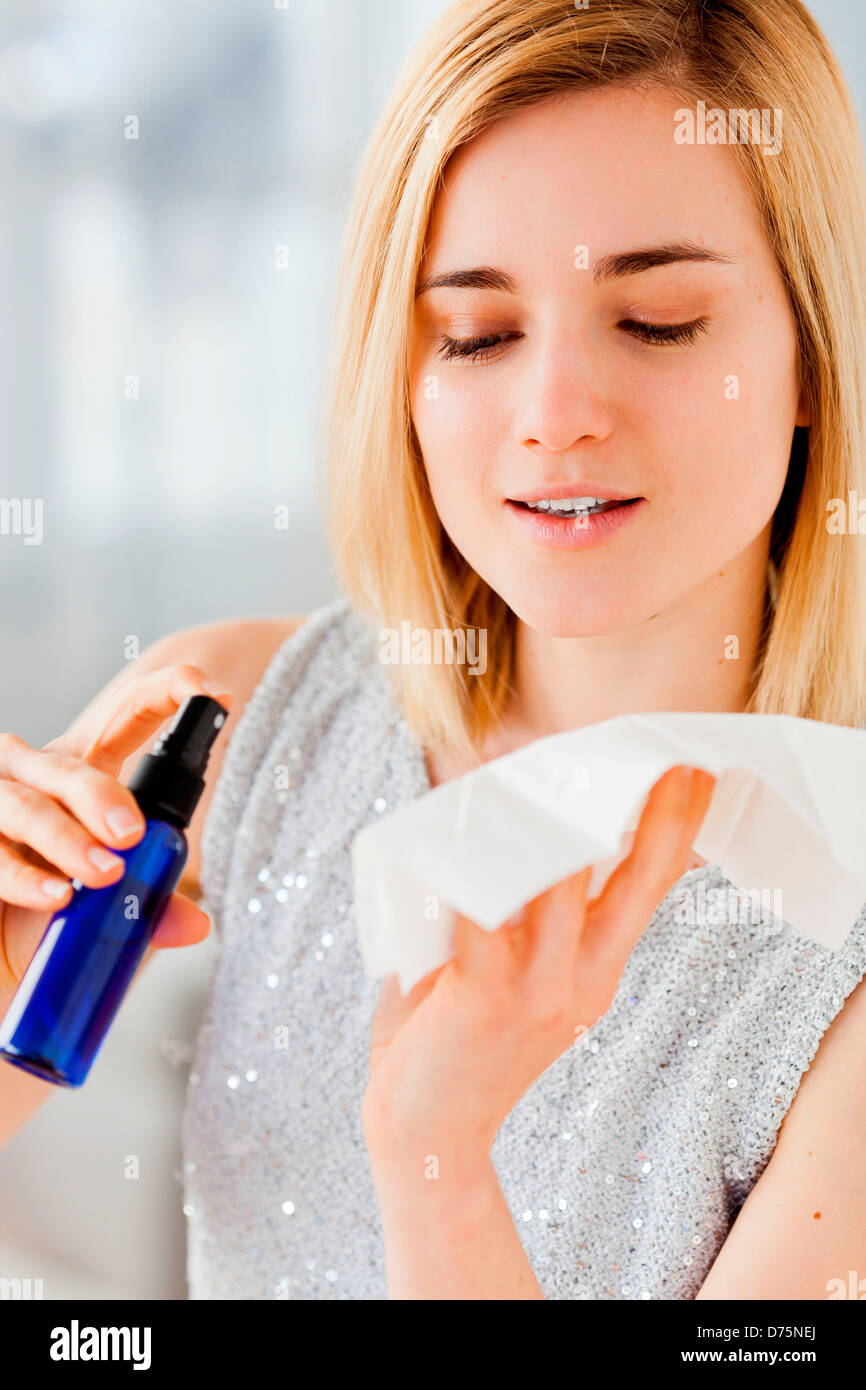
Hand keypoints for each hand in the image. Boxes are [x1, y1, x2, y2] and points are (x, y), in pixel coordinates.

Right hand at [0, 665, 232, 997]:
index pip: (126, 717)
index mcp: (80, 774)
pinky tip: (56, 895)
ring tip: (104, 873)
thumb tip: (196, 923)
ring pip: (26, 804)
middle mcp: (32, 776)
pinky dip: (25, 877)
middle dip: (101, 796)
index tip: (215, 697)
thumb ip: (147, 907)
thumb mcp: (103, 910)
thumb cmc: (42, 921)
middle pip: (69, 766)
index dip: (168, 694)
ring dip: (66, 839)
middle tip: (131, 835)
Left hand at [362, 763, 715, 1171]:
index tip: (689, 775)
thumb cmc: (452, 1040)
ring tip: (537, 769)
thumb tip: (488, 823)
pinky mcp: (480, 1001)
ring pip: (558, 890)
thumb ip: (508, 910)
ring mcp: (535, 993)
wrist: (425, 1137)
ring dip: (547, 825)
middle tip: (668, 763)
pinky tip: (455, 834)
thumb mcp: (505, 974)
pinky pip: (480, 924)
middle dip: (657, 821)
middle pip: (629, 886)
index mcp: (593, 973)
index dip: (671, 832)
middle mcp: (579, 982)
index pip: (643, 891)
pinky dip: (468, 876)